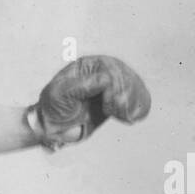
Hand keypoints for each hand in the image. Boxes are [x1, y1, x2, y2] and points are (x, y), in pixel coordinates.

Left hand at [29, 55, 150, 149]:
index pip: (110, 70)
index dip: (115, 88)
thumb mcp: (60, 95)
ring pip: (134, 85)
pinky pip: (138, 95)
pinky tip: (133, 117)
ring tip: (127, 118)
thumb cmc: (53, 110)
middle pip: (125, 75)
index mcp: (86, 66)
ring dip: (134, 102)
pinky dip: (141, 106)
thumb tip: (105, 79)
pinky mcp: (117, 98)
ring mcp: (111, 84)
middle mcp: (101, 71)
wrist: (54, 128)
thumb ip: (81, 85)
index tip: (109, 108)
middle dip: (127, 96)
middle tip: (121, 115)